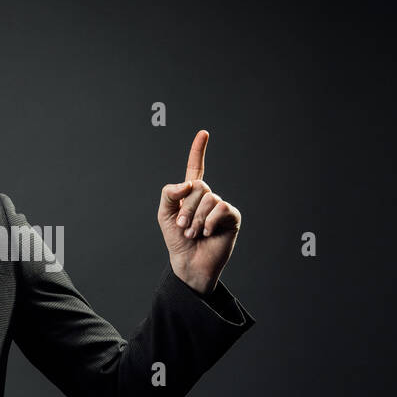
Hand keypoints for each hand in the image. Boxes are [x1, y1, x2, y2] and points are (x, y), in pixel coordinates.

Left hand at [157, 130, 241, 294]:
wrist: (189, 263)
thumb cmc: (177, 240)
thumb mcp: (164, 215)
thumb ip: (169, 194)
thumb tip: (187, 184)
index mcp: (191, 194)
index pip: (196, 168)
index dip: (199, 151)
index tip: (203, 133)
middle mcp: (207, 197)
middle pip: (198, 186)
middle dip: (186, 208)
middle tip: (183, 226)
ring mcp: (220, 206)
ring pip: (208, 198)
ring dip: (196, 218)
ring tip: (193, 233)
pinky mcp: (232, 217)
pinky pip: (221, 208)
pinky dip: (210, 221)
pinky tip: (207, 233)